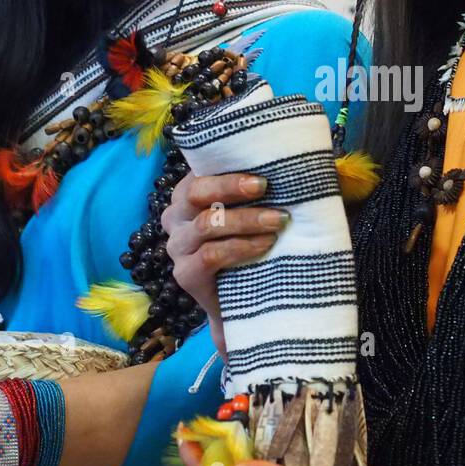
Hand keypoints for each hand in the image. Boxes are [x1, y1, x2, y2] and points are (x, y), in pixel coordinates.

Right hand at [162, 172, 287, 356]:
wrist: (243, 301)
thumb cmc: (251, 244)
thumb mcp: (249, 212)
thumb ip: (253, 191)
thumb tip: (289, 165)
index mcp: (187, 194)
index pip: (200, 172)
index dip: (229, 168)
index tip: (263, 170)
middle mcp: (175, 217)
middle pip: (196, 192)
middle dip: (232, 187)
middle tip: (265, 186)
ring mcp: (177, 246)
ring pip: (207, 223)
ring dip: (246, 219)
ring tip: (278, 220)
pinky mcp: (185, 274)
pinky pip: (211, 254)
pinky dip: (241, 247)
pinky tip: (265, 244)